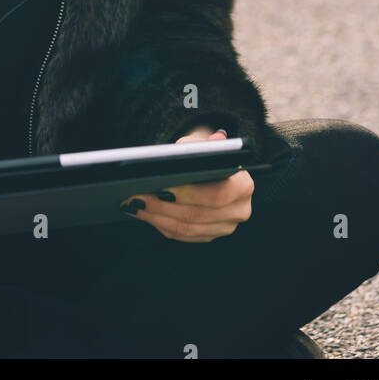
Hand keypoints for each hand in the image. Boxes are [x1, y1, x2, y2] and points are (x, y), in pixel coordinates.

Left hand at [119, 127, 253, 242]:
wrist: (212, 167)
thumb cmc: (205, 153)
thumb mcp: (203, 143)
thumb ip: (203, 146)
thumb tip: (206, 144)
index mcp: (244, 186)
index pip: (218, 195)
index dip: (189, 194)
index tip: (161, 188)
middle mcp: (240, 210)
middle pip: (198, 215)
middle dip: (164, 206)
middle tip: (138, 196)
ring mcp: (226, 227)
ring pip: (187, 228)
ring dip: (157, 217)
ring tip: (135, 205)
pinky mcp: (210, 236)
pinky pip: (183, 235)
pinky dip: (161, 224)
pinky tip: (144, 213)